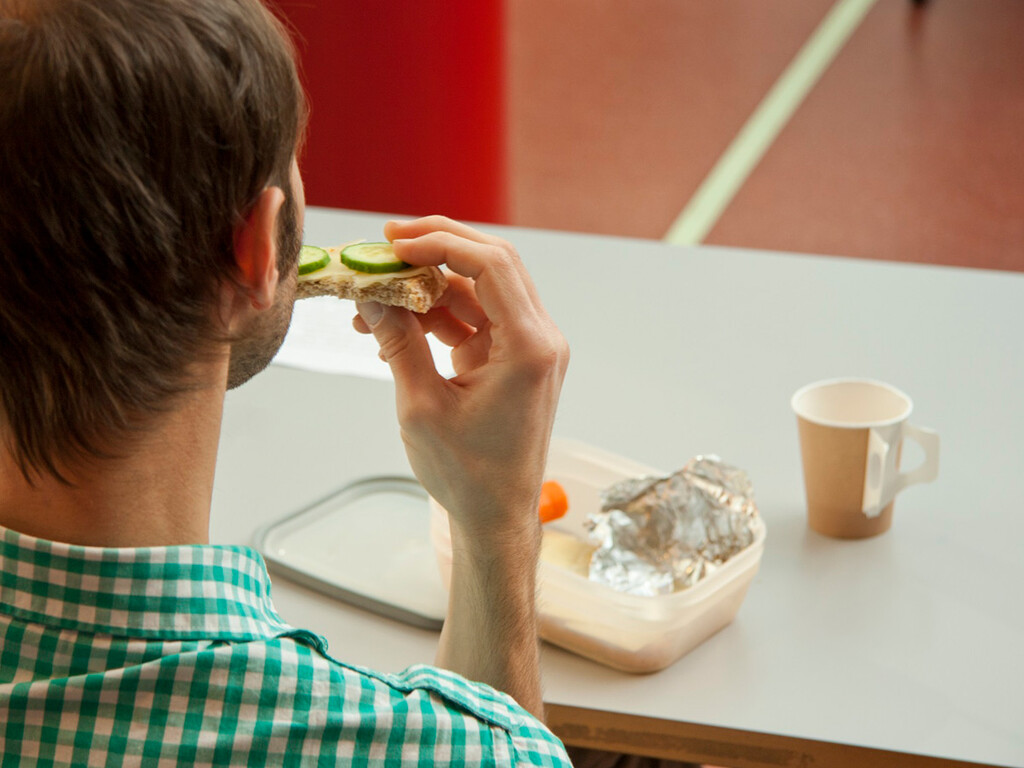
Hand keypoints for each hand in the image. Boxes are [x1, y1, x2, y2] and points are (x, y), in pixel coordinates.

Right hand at [354, 216, 568, 542]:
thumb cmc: (468, 476)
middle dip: (437, 248)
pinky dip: (435, 317)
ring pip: (478, 291)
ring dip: (427, 289)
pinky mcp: (512, 360)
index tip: (393, 242)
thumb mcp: (422, 407)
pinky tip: (392, 326)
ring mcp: (528, 348)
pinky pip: (474, 320)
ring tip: (372, 300)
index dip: (439, 243)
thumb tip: (371, 294)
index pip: (491, 264)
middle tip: (386, 242)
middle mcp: (539, 339)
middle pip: (491, 265)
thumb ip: (398, 342)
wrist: (496, 517)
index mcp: (528, 347)